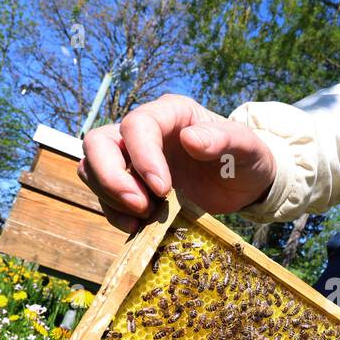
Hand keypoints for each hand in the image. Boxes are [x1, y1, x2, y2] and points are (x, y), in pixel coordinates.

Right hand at [77, 93, 276, 233]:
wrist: (244, 184)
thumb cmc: (246, 159)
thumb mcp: (246, 147)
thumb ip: (222, 138)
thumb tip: (189, 139)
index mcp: (170, 113)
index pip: (137, 126)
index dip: (142, 157)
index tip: (162, 188)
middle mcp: (144, 132)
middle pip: (98, 143)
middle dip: (111, 177)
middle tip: (142, 206)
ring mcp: (132, 158)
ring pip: (92, 169)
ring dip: (111, 196)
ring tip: (146, 216)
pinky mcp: (131, 184)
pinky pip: (104, 196)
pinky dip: (115, 213)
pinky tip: (139, 227)